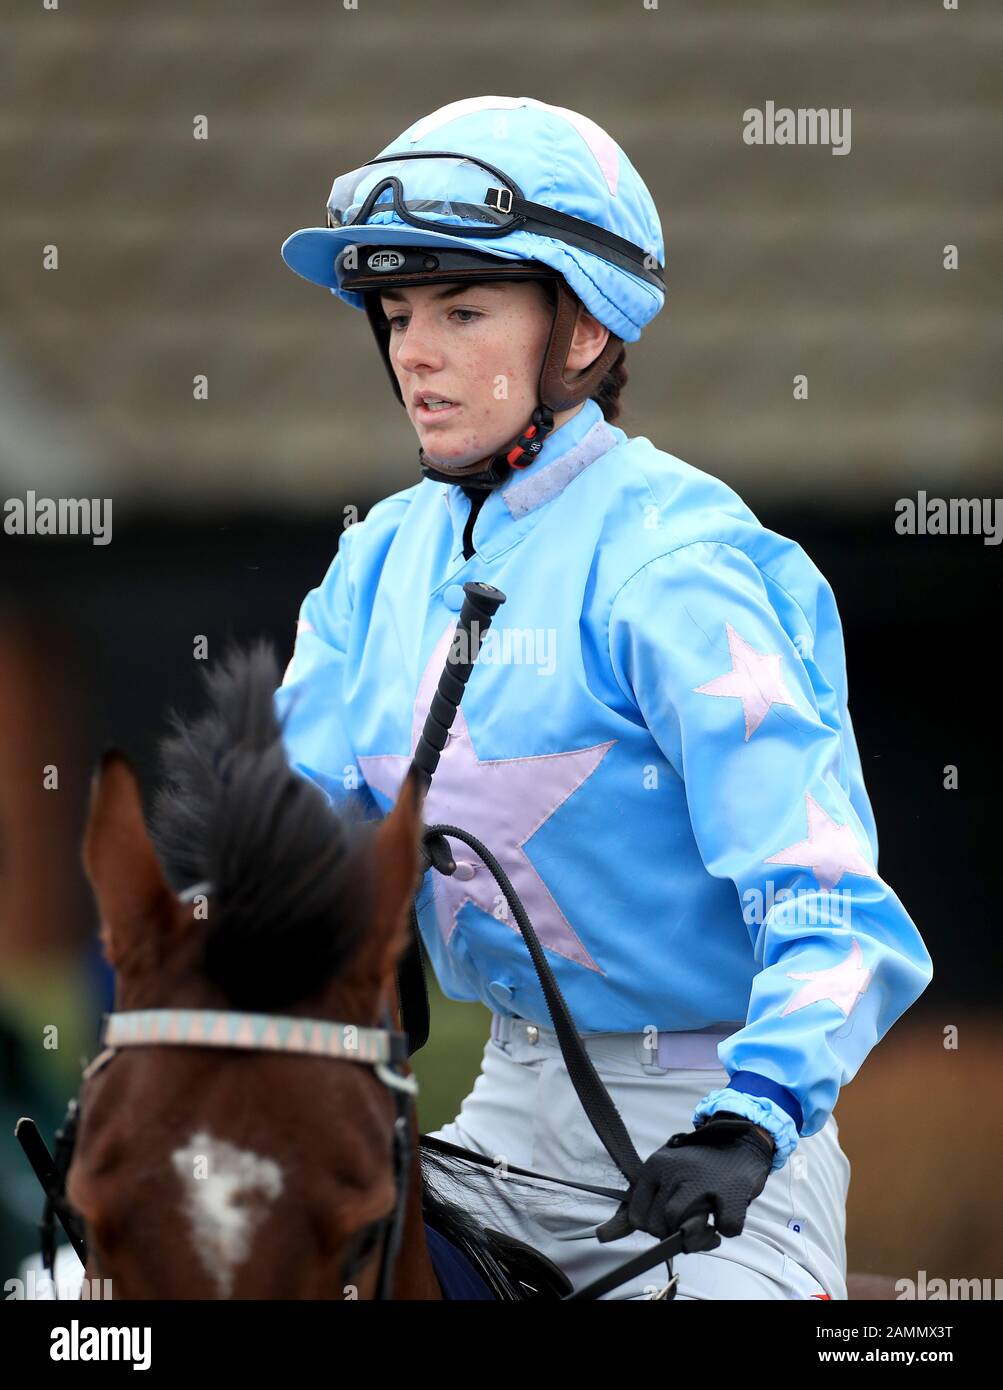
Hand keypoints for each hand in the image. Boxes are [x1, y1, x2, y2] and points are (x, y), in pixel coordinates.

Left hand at [595, 1111, 774, 1243]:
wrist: (736, 1145)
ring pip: (683, 1229)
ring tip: (706, 1224)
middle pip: (659, 1227)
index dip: (653, 1227)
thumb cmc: (692, 1171)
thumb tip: (601, 1236)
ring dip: (697, 1237)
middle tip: (690, 1219)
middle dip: (674, 1234)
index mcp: (655, 1167)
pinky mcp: (732, 1191)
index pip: (638, 1218)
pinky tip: (724, 1214)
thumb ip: (630, 1212)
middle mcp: (675, 1171)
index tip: (667, 1217)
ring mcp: (704, 1181)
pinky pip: (724, 1229)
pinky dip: (725, 1230)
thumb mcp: (658, 1182)